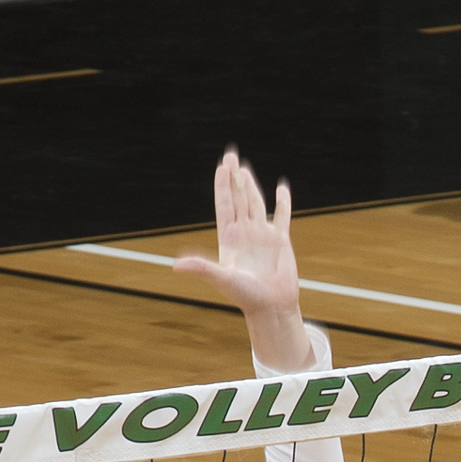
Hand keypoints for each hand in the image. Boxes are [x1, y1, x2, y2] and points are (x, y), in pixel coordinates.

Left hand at [174, 150, 311, 373]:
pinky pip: (282, 216)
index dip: (222, 185)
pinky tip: (282, 187)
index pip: (224, 204)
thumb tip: (176, 266)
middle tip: (231, 155)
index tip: (222, 167)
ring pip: (256, 202)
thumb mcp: (222, 278)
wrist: (271, 307)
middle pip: (238, 198)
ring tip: (244, 168)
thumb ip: (201, 268)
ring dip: (251, 185)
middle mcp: (244, 233)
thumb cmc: (246, 296)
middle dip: (234, 177)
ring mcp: (262, 235)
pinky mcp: (281, 240)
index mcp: (229, 238)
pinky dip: (283, 201)